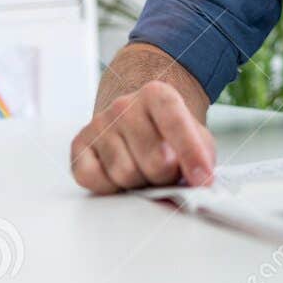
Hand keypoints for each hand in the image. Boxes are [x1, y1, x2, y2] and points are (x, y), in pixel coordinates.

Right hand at [69, 80, 216, 194]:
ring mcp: (99, 124)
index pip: (176, 123)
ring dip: (139, 183)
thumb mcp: (194, 135)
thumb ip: (201, 155)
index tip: (203, 178)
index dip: (191, 154)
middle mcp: (124, 105)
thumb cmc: (166, 131)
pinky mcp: (79, 145)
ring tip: (143, 171)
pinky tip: (119, 175)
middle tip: (167, 173)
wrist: (135, 116)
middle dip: (166, 177)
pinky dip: (110, 187)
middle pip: (154, 160)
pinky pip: (92, 179)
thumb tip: (198, 184)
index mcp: (157, 94)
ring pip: (124, 174)